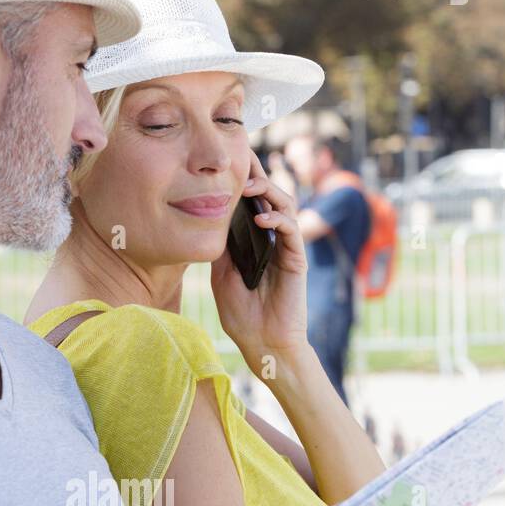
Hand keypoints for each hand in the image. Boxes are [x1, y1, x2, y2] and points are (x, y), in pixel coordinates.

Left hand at [211, 149, 310, 376]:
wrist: (263, 344)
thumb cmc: (242, 316)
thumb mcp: (221, 276)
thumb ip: (220, 248)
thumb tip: (207, 218)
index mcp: (255, 241)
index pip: (252, 202)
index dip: (243, 180)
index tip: (228, 161)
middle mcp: (273, 239)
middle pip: (270, 196)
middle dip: (256, 175)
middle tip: (240, 160)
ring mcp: (286, 248)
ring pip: (285, 205)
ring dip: (269, 191)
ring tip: (249, 187)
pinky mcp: (297, 260)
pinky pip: (292, 231)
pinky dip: (279, 220)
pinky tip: (262, 218)